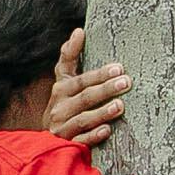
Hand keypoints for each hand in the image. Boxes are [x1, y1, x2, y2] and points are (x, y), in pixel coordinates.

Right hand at [46, 26, 130, 148]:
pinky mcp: (66, 144)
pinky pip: (81, 140)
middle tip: (126, 81)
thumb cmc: (64, 104)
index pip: (78, 77)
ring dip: (102, 112)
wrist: (48, 139)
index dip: (96, 72)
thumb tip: (79, 31)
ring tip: (120, 105)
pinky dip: (93, 136)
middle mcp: (59, 107)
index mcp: (61, 88)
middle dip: (105, 88)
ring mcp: (62, 126)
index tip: (117, 66)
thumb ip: (70, 57)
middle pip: (84, 96)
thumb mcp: (64, 80)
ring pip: (83, 118)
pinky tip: (107, 130)